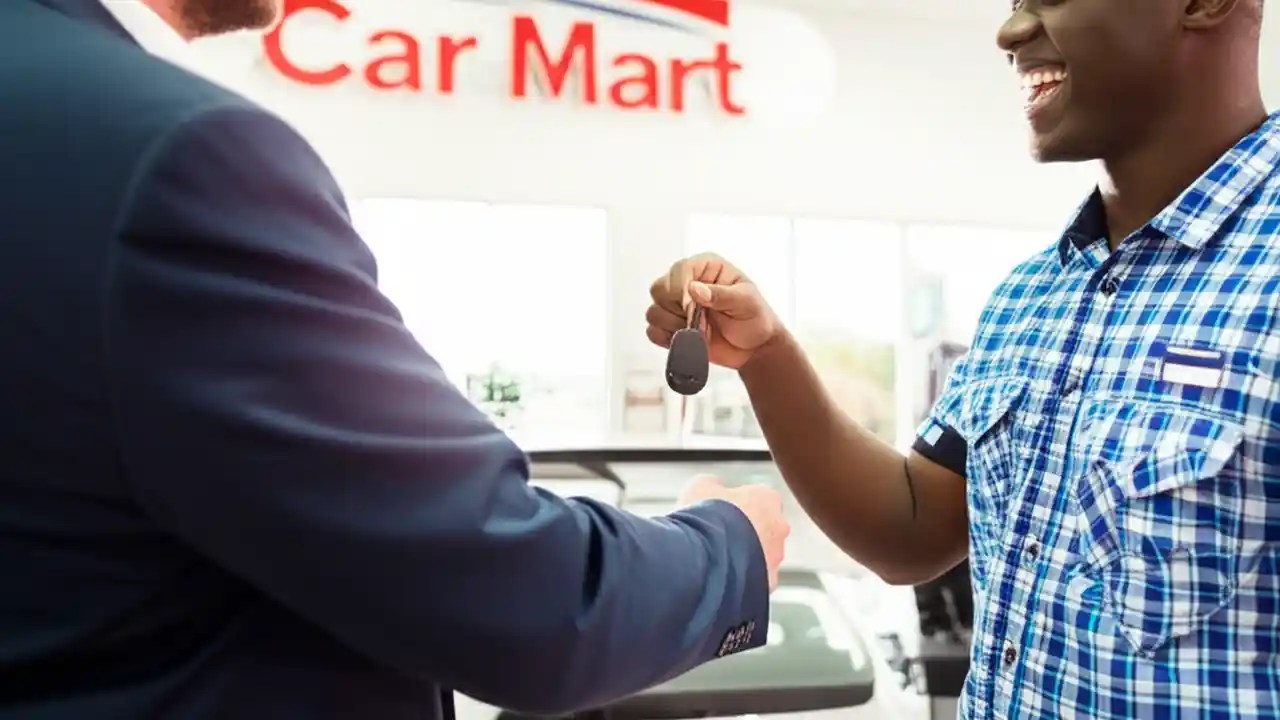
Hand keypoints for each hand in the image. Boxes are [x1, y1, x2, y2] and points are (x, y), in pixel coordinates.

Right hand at [646, 253, 782, 369]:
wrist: (755, 348)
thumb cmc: (755, 319)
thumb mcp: (746, 302)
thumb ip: (721, 294)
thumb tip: (694, 288)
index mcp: (705, 268)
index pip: (679, 270)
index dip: (681, 290)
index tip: (692, 307)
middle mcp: (687, 283)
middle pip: (659, 289)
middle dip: (678, 309)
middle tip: (700, 321)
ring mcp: (678, 307)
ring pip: (654, 312)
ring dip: (675, 326)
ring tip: (700, 331)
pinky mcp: (672, 328)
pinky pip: (654, 332)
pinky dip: (668, 339)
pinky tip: (689, 340)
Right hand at [678, 475, 788, 591]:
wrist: (706, 558)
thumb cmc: (705, 519)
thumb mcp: (700, 487)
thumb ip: (712, 485)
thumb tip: (713, 486)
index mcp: (767, 498)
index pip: (759, 499)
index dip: (738, 506)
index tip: (721, 512)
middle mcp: (779, 528)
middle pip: (764, 529)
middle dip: (745, 534)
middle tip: (719, 538)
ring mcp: (776, 558)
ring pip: (762, 558)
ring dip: (744, 559)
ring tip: (715, 562)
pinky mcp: (768, 585)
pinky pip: (755, 582)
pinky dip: (741, 581)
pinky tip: (720, 580)